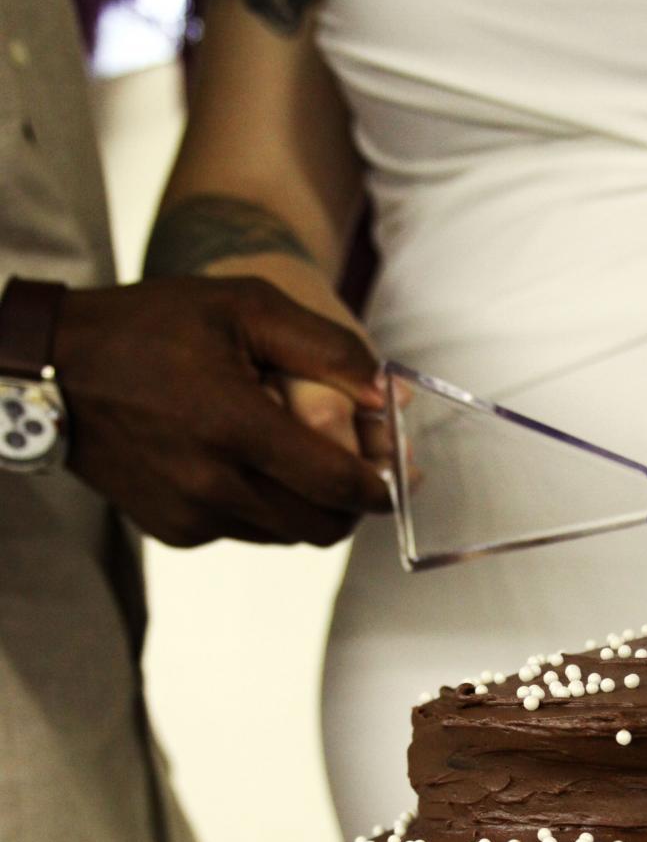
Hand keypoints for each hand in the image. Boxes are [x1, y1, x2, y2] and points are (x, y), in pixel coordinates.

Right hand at [52, 276, 391, 546]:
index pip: (337, 485)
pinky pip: (246, 532)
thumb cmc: (154, 326)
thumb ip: (327, 350)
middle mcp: (212, 483)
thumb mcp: (245, 306)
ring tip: (290, 457)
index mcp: (234, 424)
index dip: (377, 489)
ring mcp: (192, 515)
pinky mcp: (176, 532)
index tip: (391, 479)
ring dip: (305, 507)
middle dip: (348, 505)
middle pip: (320, 525)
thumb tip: (387, 395)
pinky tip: (239, 464)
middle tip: (354, 473)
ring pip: (286, 534)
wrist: (60, 371)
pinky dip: (261, 508)